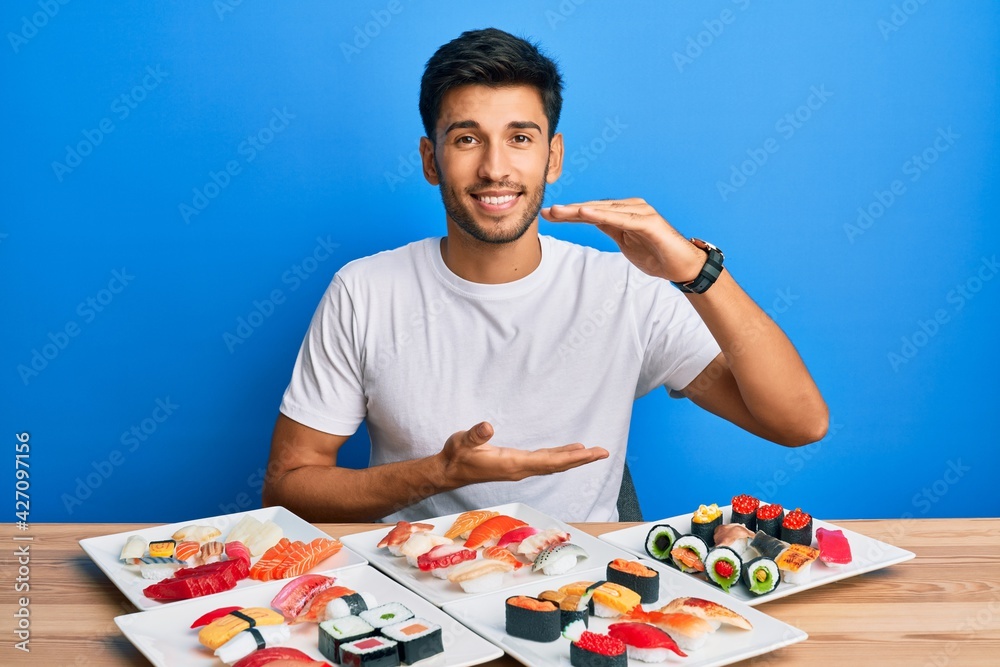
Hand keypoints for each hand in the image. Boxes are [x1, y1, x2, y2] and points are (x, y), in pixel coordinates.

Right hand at [439, 421, 608, 485]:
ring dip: (574, 459)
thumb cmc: (456, 454)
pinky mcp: (516, 465)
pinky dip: (561, 457)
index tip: (590, 452)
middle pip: (557, 465)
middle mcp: (520, 469)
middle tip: (603, 452)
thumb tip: (487, 426)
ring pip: (553, 465)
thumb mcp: (462, 441)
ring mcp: (519, 469)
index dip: (571, 457)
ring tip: (593, 452)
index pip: (548, 461)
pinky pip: (545, 462)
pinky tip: (569, 452)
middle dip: (581, 459)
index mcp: (512, 464)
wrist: (448, 471)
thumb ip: (475, 435)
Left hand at [541, 198, 706, 282]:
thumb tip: (589, 220)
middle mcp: (631, 207)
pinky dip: (602, 215)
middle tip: (547, 212)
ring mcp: (641, 212)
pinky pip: (621, 218)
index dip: (570, 214)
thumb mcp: (625, 241)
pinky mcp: (649, 222)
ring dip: (581, 211)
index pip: (592, 212)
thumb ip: (610, 228)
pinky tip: (586, 214)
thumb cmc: (656, 253)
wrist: (682, 266)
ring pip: (605, 210)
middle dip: (570, 211)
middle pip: (594, 208)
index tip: (549, 215)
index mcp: (624, 212)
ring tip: (560, 211)